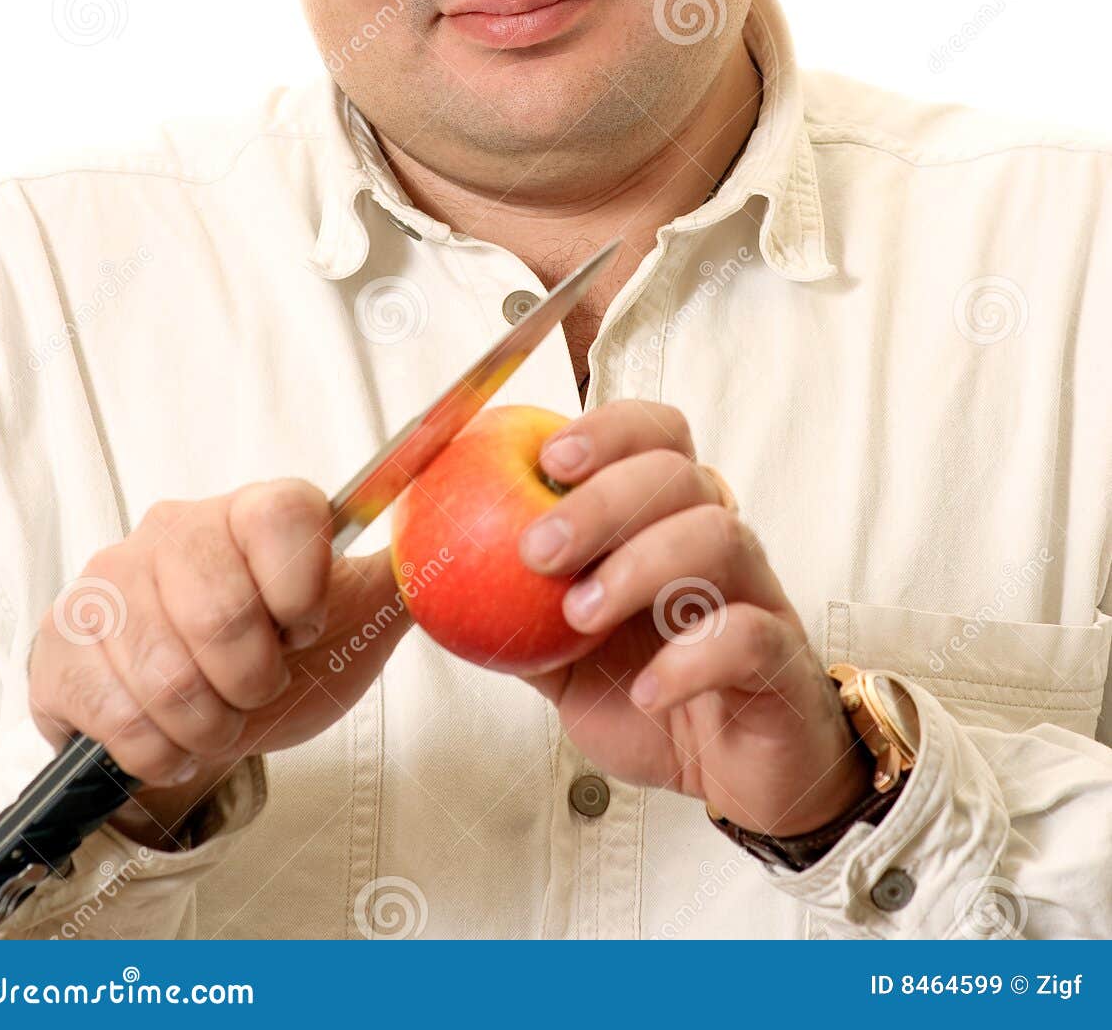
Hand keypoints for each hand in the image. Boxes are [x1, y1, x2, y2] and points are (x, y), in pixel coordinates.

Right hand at [29, 479, 409, 843]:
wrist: (201, 710)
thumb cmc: (284, 657)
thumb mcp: (357, 618)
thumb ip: (409, 578)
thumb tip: (461, 544)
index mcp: (255, 510)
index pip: (286, 515)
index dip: (304, 588)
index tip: (308, 626)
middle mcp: (176, 528)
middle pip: (220, 612)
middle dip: (254, 680)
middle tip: (260, 687)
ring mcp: (110, 580)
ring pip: (167, 676)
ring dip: (209, 724)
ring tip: (219, 715)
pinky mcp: (62, 642)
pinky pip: (116, 715)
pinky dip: (158, 749)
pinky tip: (171, 733)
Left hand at [516, 401, 870, 836]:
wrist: (737, 774)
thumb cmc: (654, 696)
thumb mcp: (562, 655)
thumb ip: (510, 611)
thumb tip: (424, 578)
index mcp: (670, 520)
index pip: (657, 435)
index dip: (607, 430)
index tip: (546, 459)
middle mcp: (720, 541)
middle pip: (678, 474)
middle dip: (602, 500)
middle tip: (538, 549)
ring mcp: (757, 595)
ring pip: (720, 536)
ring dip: (640, 566)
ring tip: (581, 617)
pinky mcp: (780, 661)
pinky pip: (747, 636)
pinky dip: (690, 658)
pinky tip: (648, 690)